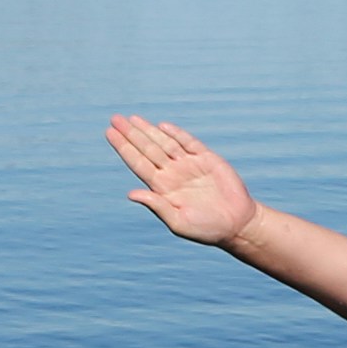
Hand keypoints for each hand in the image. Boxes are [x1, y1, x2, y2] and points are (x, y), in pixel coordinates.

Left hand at [106, 114, 256, 245]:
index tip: (110, 134)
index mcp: (162, 188)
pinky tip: (162, 126)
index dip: (124, 148)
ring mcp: (189, 165)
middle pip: (147, 149)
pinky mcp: (207, 159)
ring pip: (164, 143)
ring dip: (149, 130)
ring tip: (132, 119)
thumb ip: (156, 205)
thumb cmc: (206, 228)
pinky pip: (189, 142)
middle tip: (115, 119)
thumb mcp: (178, 221)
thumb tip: (131, 194)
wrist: (236, 224)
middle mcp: (173, 174)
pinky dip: (176, 134)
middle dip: (131, 134)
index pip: (138, 163)